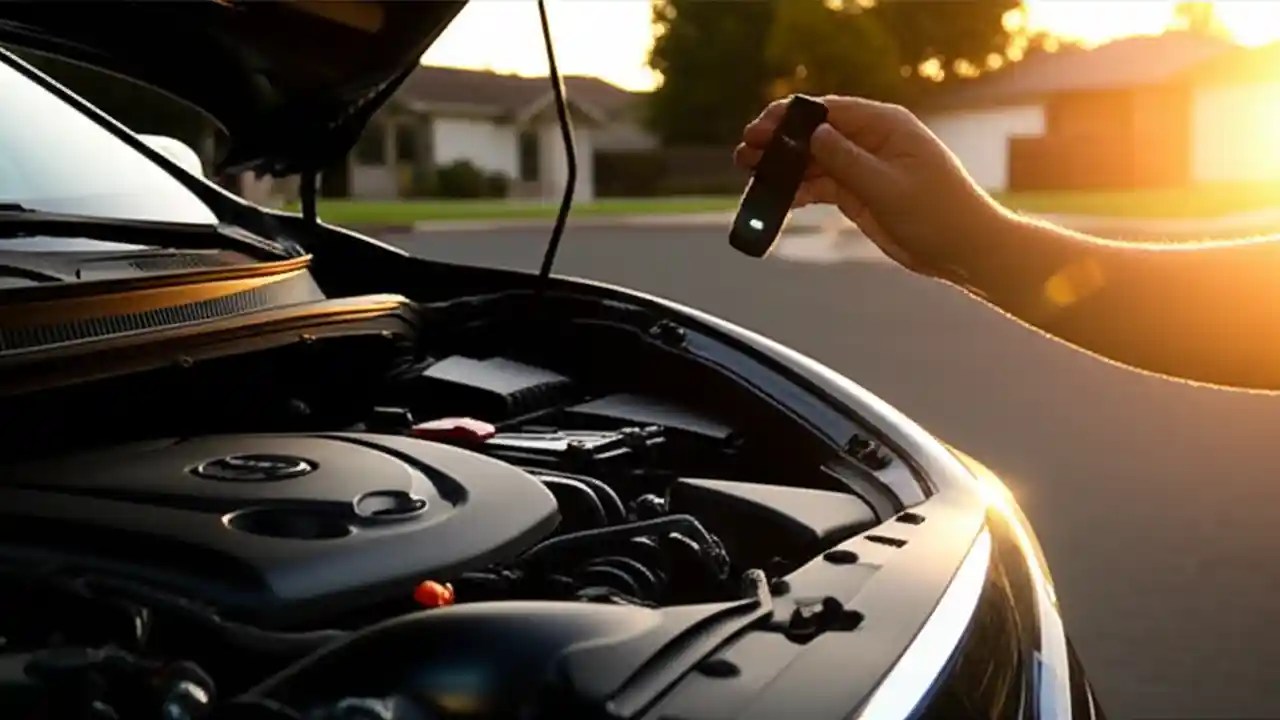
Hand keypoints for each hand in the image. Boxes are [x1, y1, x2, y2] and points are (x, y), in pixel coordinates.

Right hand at [734, 96, 1008, 276]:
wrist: (963, 250)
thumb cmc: (939, 214)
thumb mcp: (889, 186)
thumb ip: (847, 159)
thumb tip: (813, 134)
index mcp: (885, 126)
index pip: (828, 111)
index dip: (790, 118)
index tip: (761, 129)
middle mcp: (871, 141)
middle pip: (815, 134)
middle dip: (779, 142)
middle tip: (746, 153)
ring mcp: (863, 167)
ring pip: (812, 161)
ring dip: (783, 168)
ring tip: (751, 174)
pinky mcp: (858, 193)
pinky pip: (820, 185)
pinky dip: (797, 191)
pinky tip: (776, 198)